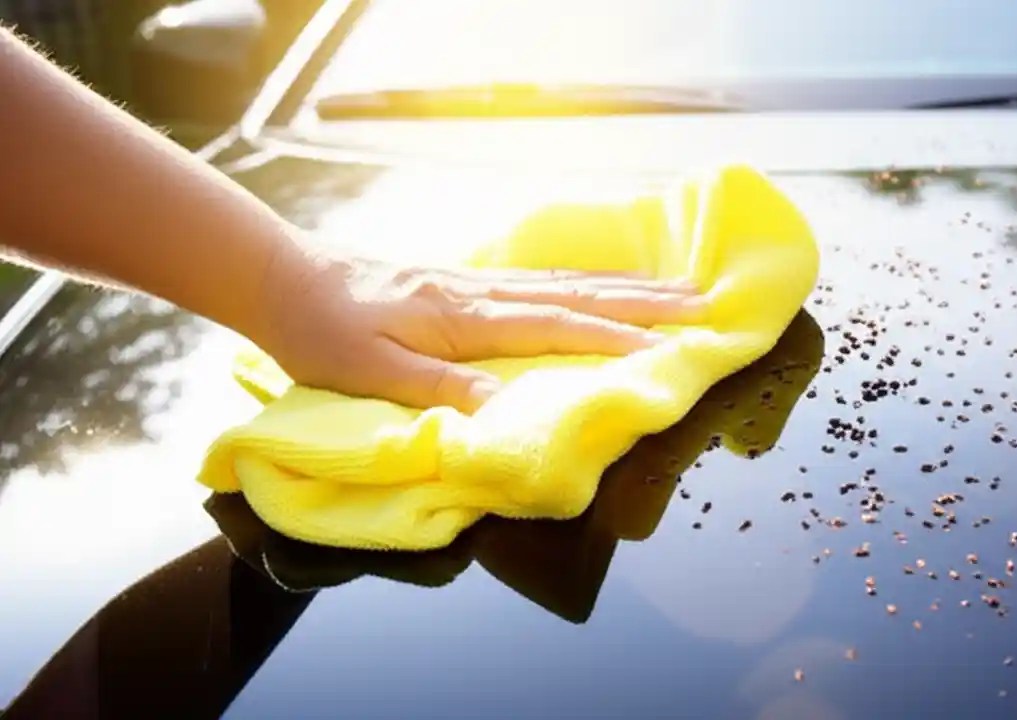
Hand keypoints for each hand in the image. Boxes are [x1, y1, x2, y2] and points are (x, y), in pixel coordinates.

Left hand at [255, 248, 705, 410]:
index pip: (555, 325)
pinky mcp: (467, 285)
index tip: (670, 343)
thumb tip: (503, 406)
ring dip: (627, 286)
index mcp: (464, 317)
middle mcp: (482, 294)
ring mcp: (477, 284)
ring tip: (678, 289)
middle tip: (705, 303)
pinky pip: (544, 280)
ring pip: (567, 282)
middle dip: (645, 301)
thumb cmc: (321, 332)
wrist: (284, 277)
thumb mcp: (369, 371)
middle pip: (578, 293)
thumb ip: (438, 387)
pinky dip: (588, 281)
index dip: (614, 335)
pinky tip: (605, 284)